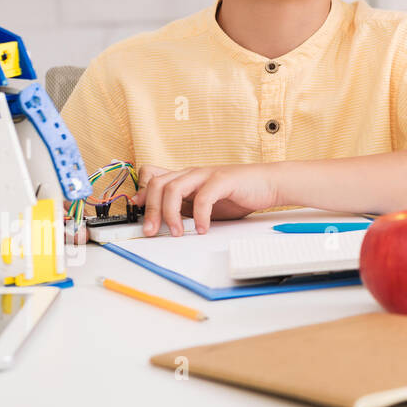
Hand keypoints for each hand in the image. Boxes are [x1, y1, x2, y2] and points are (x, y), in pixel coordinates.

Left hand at [130, 164, 279, 235]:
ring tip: (176, 233)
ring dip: (170, 213)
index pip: (153, 176)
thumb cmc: (238, 194)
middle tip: (152, 231)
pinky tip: (202, 229)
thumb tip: (161, 219)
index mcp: (186, 177)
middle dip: (151, 210)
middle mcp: (193, 173)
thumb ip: (185, 206)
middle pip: (159, 184)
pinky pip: (203, 197)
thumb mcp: (204, 202)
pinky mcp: (224, 180)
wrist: (269, 184)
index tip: (137, 213)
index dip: (142, 193)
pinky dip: (199, 216)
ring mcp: (208, 174)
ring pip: (174, 188)